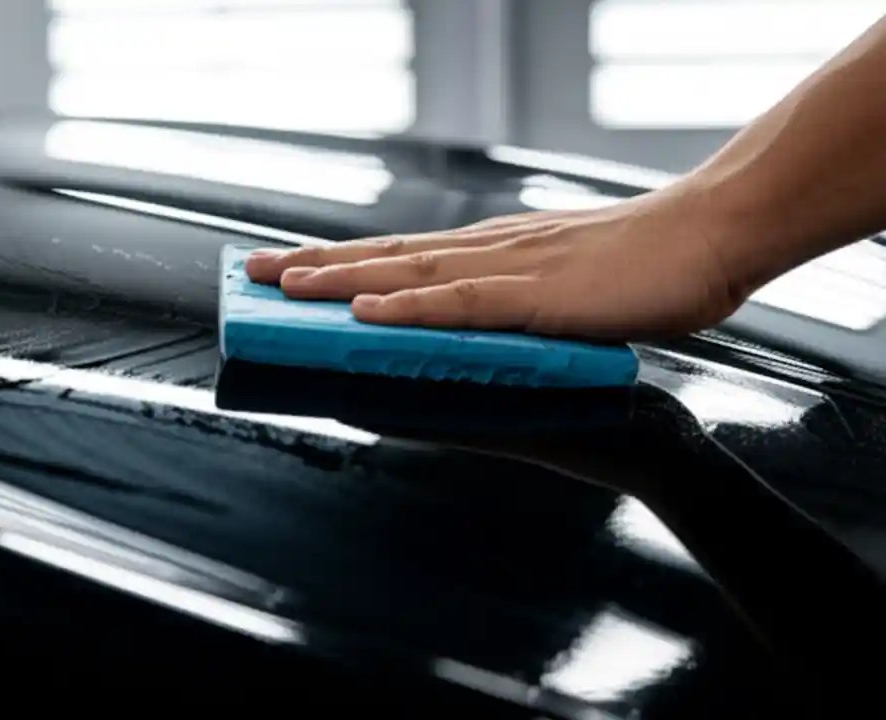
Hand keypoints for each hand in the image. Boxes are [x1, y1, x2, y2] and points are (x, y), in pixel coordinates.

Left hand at [244, 186, 750, 340]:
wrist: (712, 238)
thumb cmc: (646, 265)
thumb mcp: (564, 288)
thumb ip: (515, 306)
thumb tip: (472, 329)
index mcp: (492, 254)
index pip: (399, 257)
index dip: (341, 263)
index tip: (291, 268)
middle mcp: (487, 253)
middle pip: (384, 258)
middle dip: (315, 267)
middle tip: (255, 271)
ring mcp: (510, 271)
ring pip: (407, 274)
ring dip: (340, 279)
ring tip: (283, 285)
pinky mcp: (539, 297)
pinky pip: (462, 303)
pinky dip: (410, 306)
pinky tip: (366, 310)